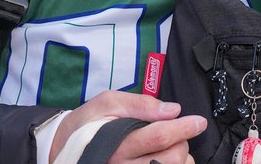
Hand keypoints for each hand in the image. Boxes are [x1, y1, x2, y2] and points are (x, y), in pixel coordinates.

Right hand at [53, 91, 204, 163]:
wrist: (62, 149)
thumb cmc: (87, 124)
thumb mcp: (107, 102)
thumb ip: (140, 103)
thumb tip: (173, 109)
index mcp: (117, 143)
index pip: (159, 136)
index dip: (184, 127)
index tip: (198, 121)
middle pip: (170, 158)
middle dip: (182, 141)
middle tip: (177, 131)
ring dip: (180, 157)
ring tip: (171, 146)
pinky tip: (165, 159)